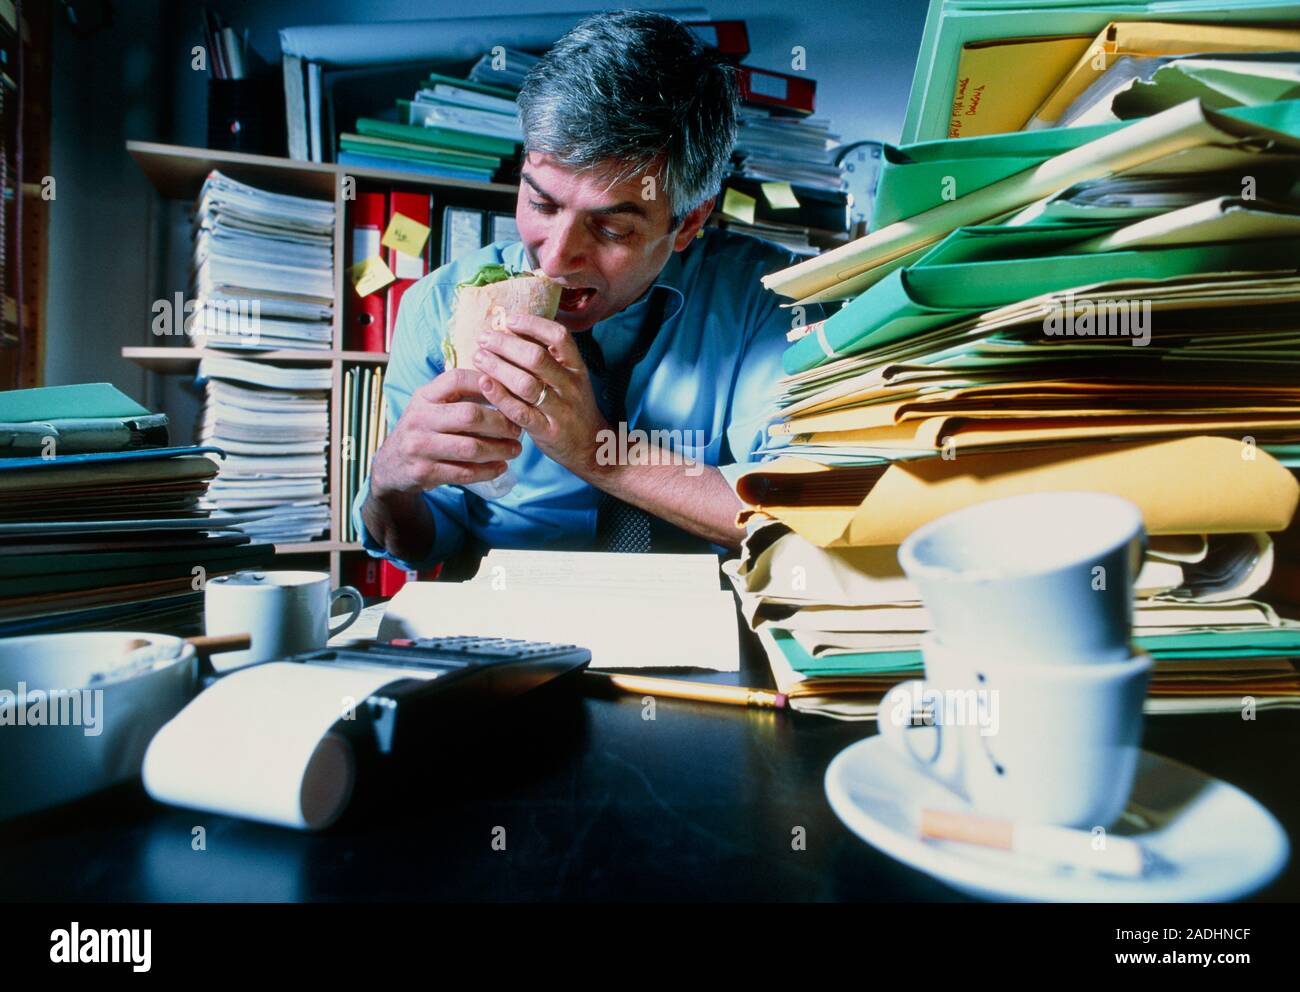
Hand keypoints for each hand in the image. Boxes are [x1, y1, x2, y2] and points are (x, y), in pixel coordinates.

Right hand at [368, 368, 522, 496]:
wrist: (390, 466)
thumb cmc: (422, 430)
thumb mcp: (430, 406)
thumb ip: (457, 396)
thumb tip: (503, 386)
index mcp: (424, 396)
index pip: (458, 379)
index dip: (487, 384)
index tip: (509, 394)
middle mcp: (419, 418)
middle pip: (470, 416)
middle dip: (500, 423)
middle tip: (517, 429)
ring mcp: (420, 447)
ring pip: (470, 448)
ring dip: (499, 449)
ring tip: (515, 449)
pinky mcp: (424, 472)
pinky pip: (464, 472)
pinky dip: (488, 470)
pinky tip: (501, 467)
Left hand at [472, 314, 610, 479]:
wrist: (593, 447)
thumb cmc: (572, 408)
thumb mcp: (570, 379)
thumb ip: (547, 359)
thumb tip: (511, 331)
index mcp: (577, 368)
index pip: (559, 337)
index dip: (533, 324)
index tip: (508, 319)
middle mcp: (571, 386)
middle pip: (537, 357)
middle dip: (506, 344)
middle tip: (483, 338)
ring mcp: (561, 409)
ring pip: (526, 384)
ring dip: (498, 367)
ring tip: (478, 357)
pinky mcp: (548, 431)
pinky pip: (520, 412)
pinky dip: (500, 396)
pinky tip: (484, 384)